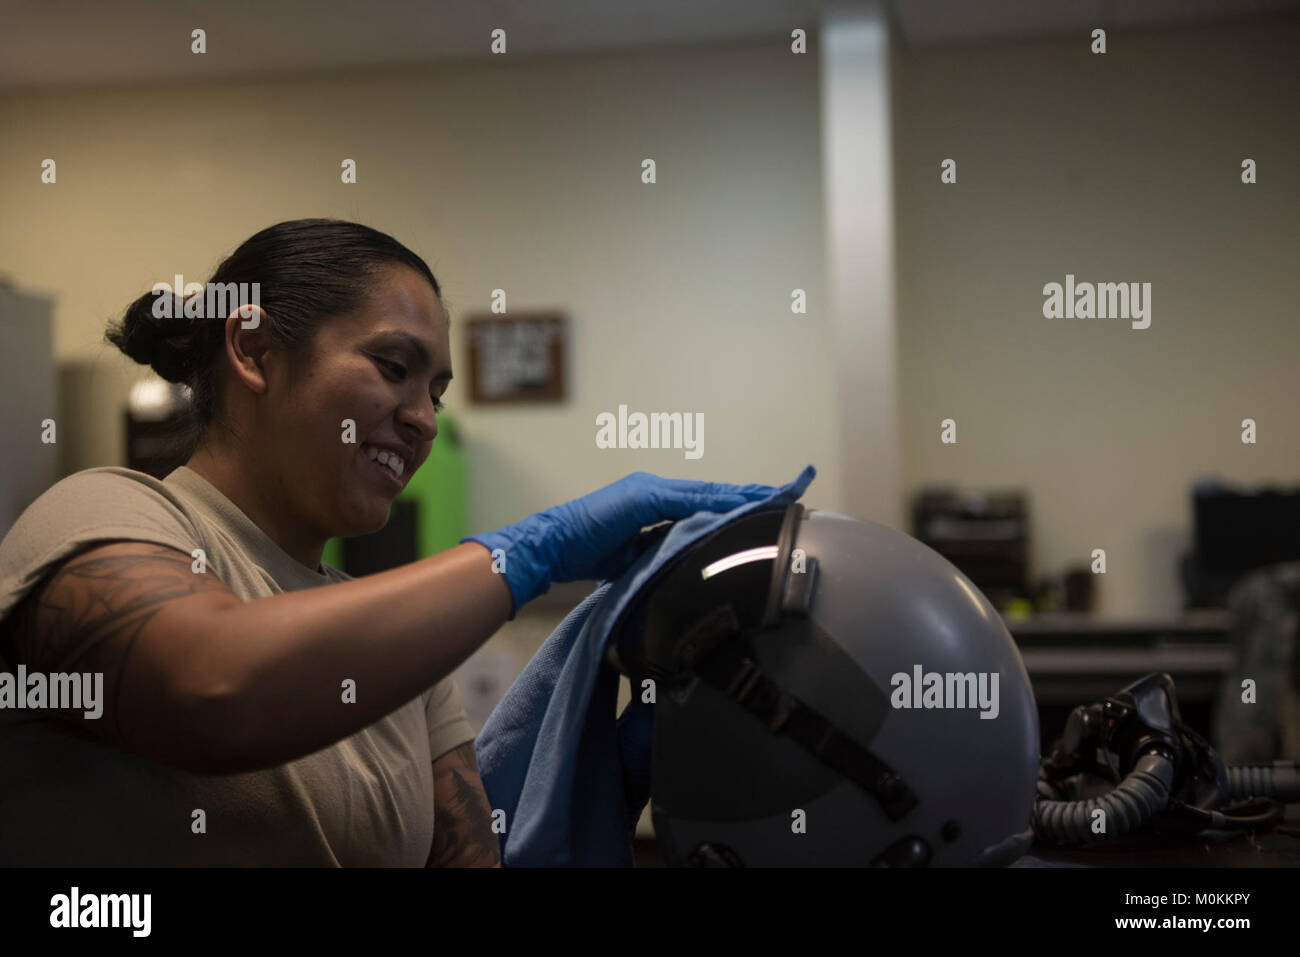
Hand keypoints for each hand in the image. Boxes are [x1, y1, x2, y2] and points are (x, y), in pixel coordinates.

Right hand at [462, 472, 774, 615]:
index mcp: (653, 502)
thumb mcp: (629, 557)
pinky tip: (744, 506)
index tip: (772, 506)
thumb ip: (657, 553)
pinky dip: (718, 503)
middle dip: (752, 496)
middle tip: (792, 494)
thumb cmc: (581, 552)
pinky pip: (689, 500)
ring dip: (743, 497)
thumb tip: (688, 564)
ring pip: (707, 494)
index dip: (738, 504)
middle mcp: (655, 490)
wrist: (546, 546)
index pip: (704, 504)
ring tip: (779, 497)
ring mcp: (650, 491)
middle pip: (713, 494)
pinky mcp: (643, 497)